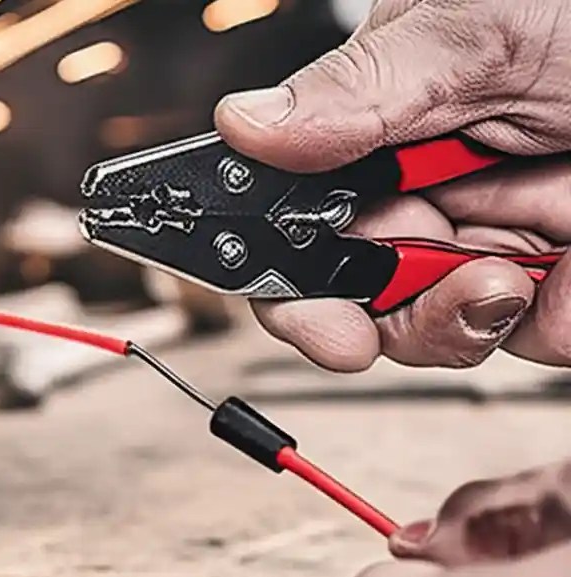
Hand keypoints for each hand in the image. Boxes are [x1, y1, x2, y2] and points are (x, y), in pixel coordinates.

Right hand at [213, 0, 570, 370]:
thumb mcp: (475, 34)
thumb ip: (358, 91)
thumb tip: (246, 124)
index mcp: (378, 129)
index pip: (294, 226)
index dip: (289, 287)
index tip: (324, 327)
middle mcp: (424, 189)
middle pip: (356, 297)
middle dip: (388, 313)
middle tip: (438, 291)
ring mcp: (491, 234)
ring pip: (436, 329)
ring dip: (467, 313)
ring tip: (522, 258)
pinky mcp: (561, 275)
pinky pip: (534, 334)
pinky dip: (553, 316)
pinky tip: (568, 263)